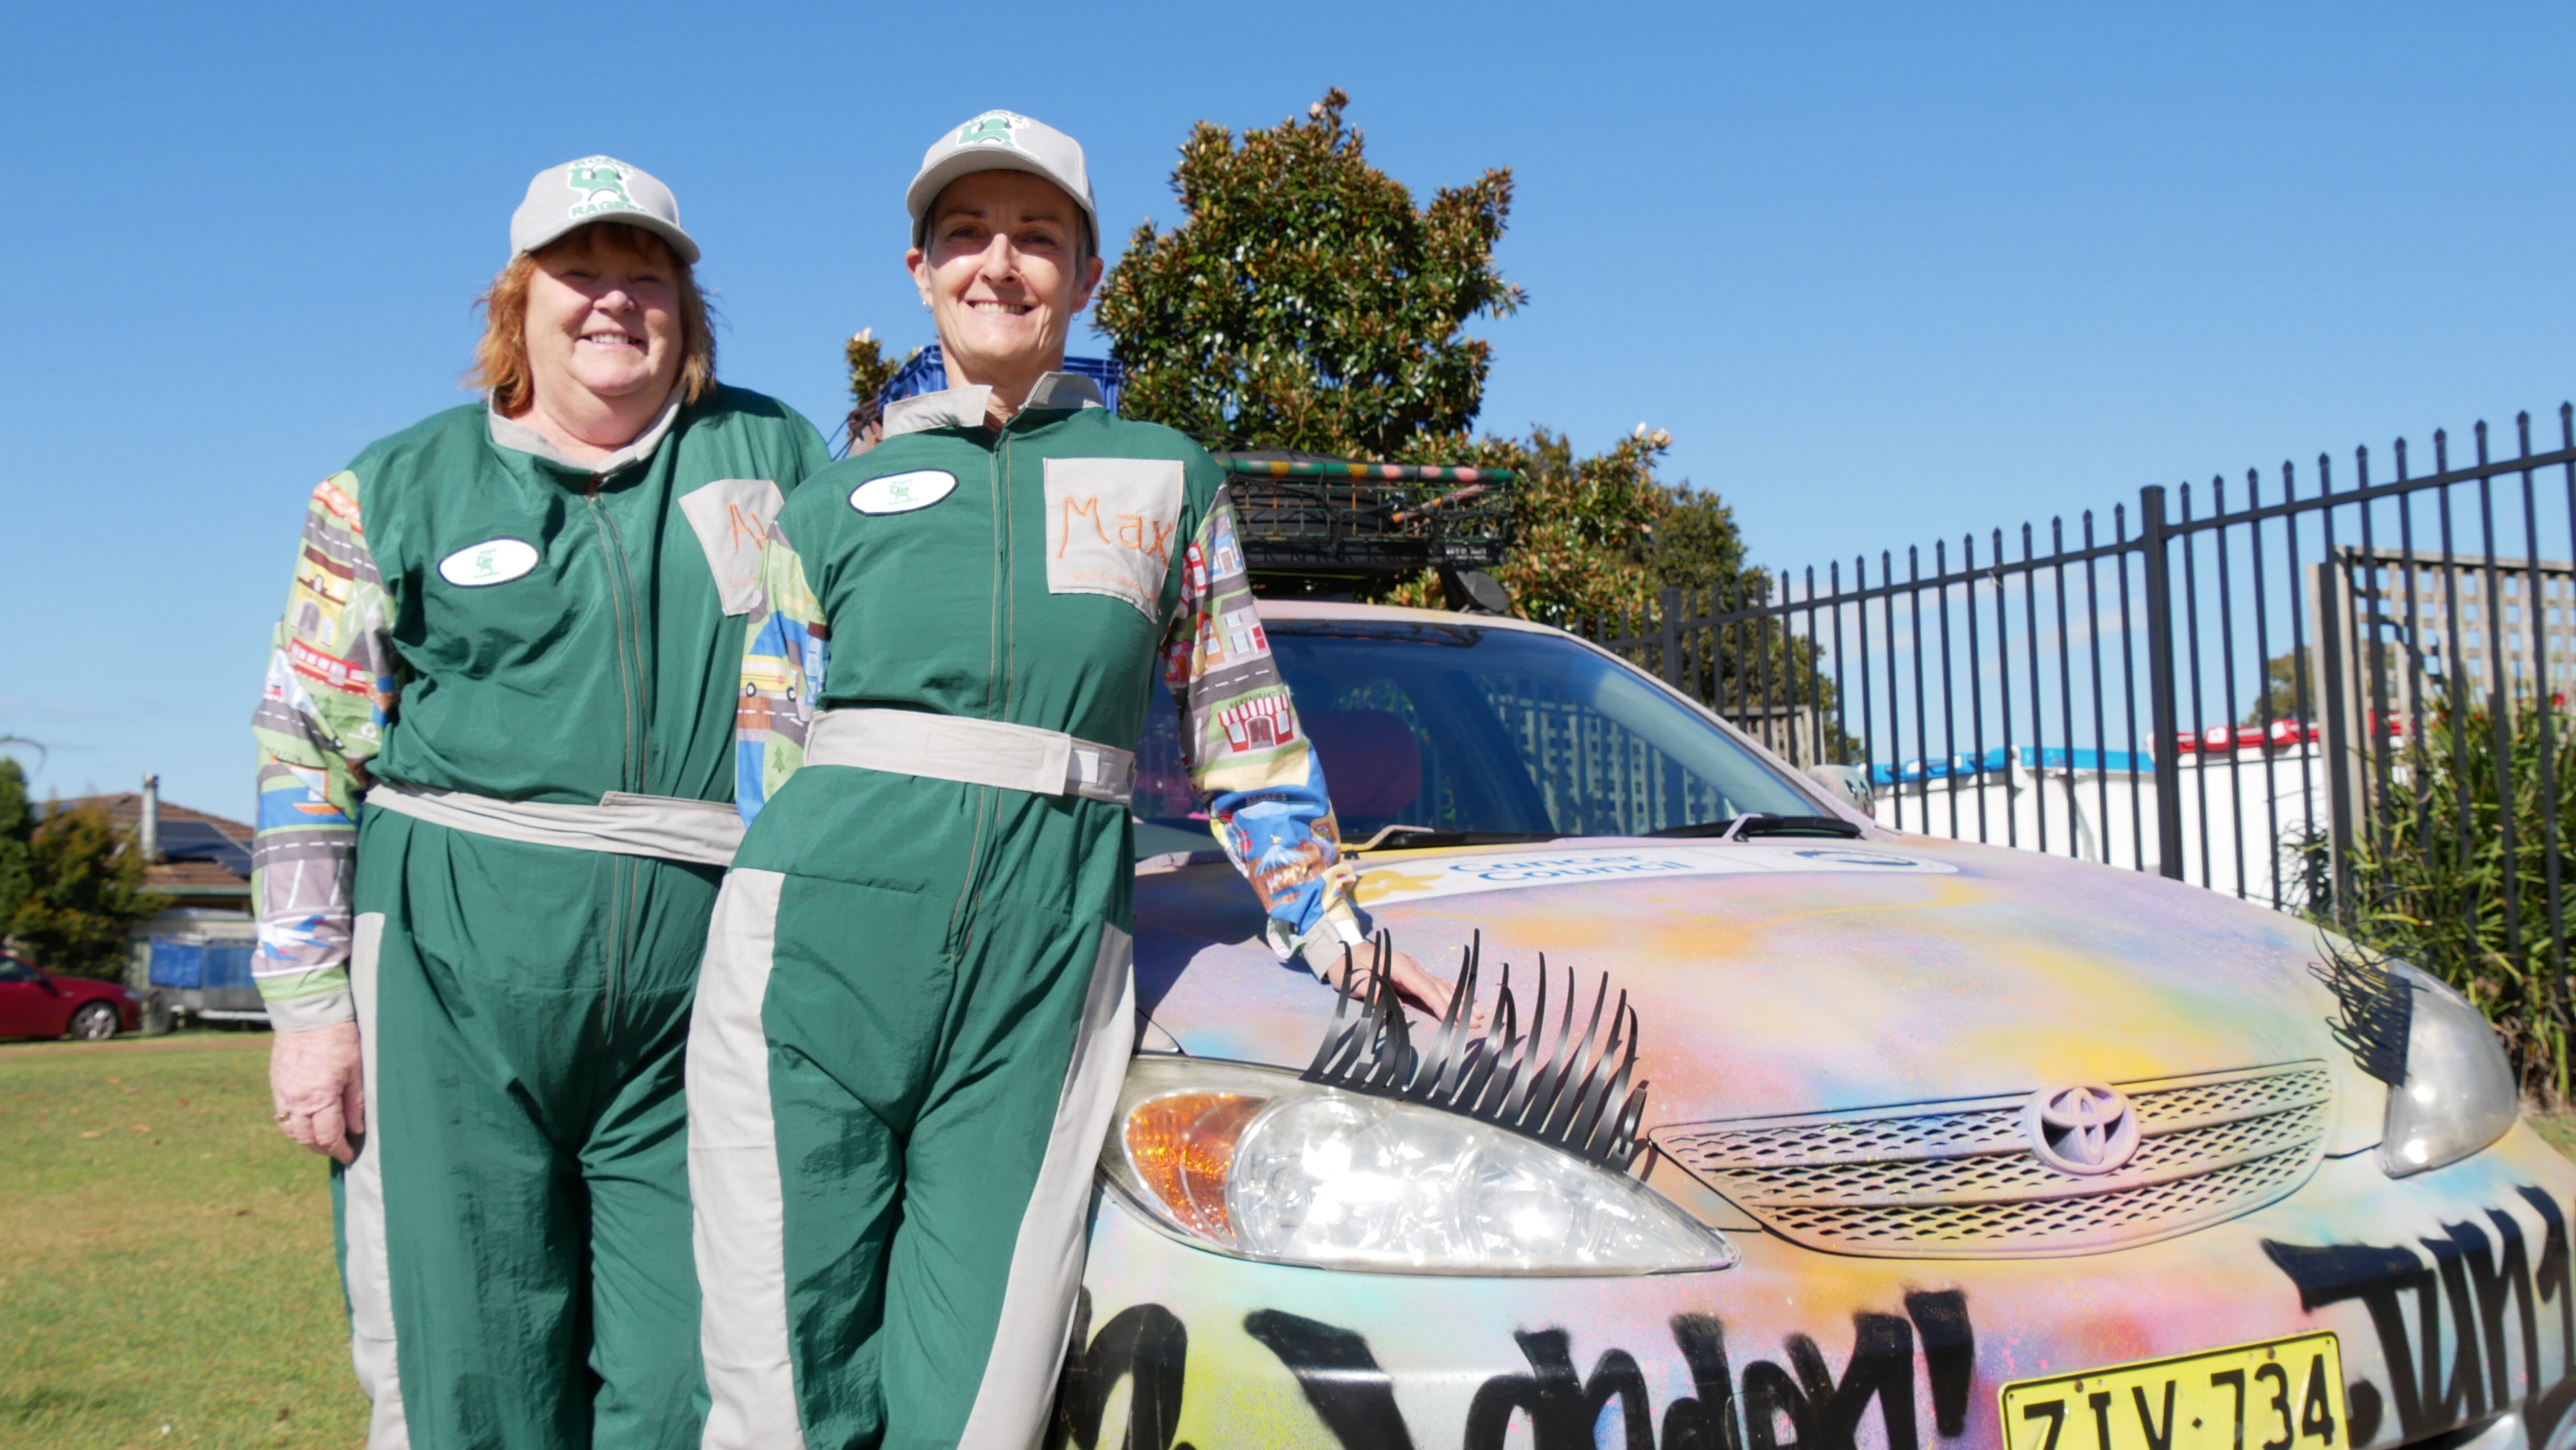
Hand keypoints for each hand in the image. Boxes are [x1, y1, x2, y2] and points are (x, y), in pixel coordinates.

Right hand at [270, 1022, 363, 1164]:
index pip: (327, 1136)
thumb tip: (356, 1130)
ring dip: (306, 1140)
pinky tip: (307, 1123)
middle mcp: (296, 1100)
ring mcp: (282, 1093)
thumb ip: (355, 1103)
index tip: (349, 1156)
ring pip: (290, 1130)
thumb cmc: (338, 1037)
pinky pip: (282, 1115)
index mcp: (319, 1098)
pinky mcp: (276, 1085)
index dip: (339, 1150)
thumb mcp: (356, 1070)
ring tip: (323, 1141)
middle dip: (322, 1149)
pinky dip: (294, 1125)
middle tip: (337, 1151)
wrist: (308, 1013)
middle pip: (306, 1139)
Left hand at [1325, 944, 1467, 1022]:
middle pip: (1438, 987)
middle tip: (1477, 1020)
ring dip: (1459, 999)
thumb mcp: (1355, 979)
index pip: (1425, 988)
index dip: (1441, 1004)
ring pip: (1441, 985)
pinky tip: (1466, 997)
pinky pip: (1435, 984)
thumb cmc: (1349, 967)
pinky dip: (1452, 991)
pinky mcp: (1411, 975)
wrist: (1343, 952)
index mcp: (1400, 967)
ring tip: (1478, 1013)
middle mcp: (1411, 967)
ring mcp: (1413, 969)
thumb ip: (1373, 990)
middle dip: (1458, 1004)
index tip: (1455, 1018)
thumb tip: (1394, 1005)